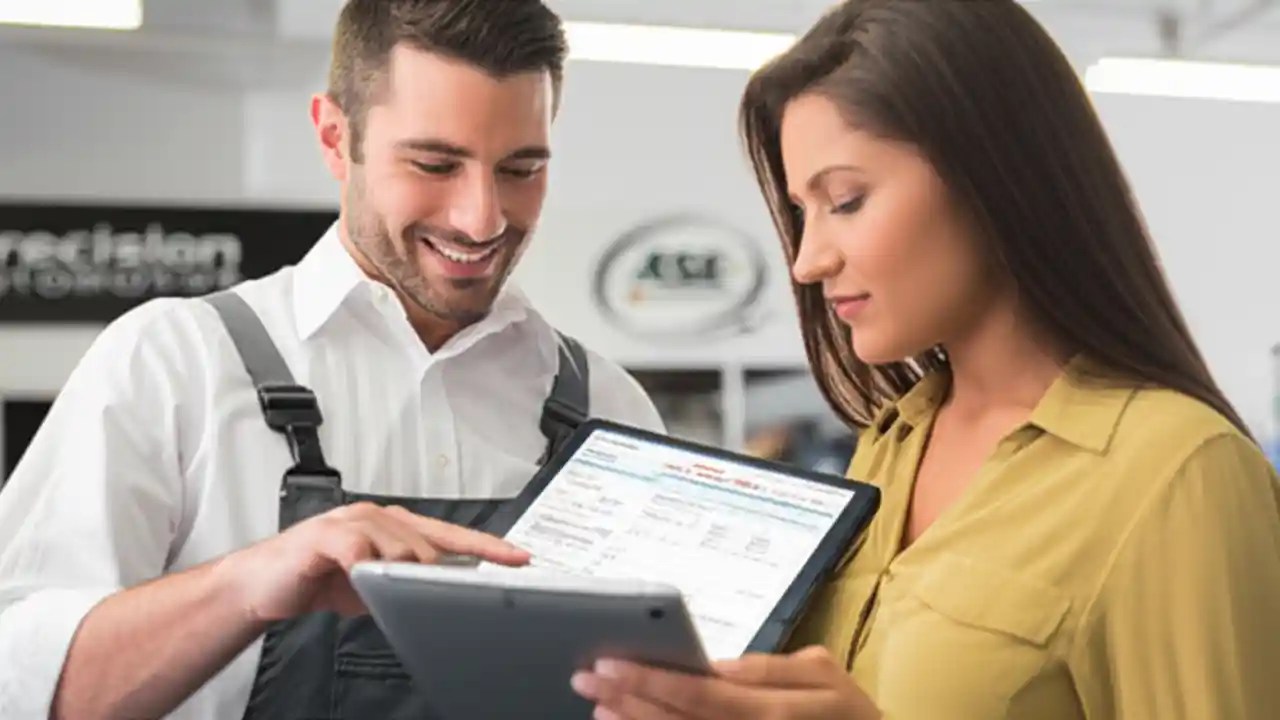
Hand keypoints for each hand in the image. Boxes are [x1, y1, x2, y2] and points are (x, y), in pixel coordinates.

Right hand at [216, 502, 529, 622]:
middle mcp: (378, 517)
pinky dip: (365, 566)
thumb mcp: (373, 584)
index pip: (451, 535)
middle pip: (430, 542)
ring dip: (399, 573)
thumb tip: (444, 593)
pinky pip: (359, 550)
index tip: (519, 557)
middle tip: (436, 592)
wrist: (262, 585)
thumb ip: (406, 582)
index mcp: (394, 525)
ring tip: (379, 587)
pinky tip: (361, 576)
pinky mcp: (326, 536)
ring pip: (401, 546)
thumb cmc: (317, 579)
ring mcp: (352, 522)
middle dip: (438, 571)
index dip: (487, 547)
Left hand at [571, 646, 880, 719]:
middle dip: (632, 702)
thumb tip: (714, 666)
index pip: (704, 692)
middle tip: (588, 682)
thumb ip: (769, 669)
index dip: (652, 679)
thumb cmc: (847, 714)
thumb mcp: (823, 675)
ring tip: (602, 715)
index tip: (609, 663)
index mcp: (782, 707)